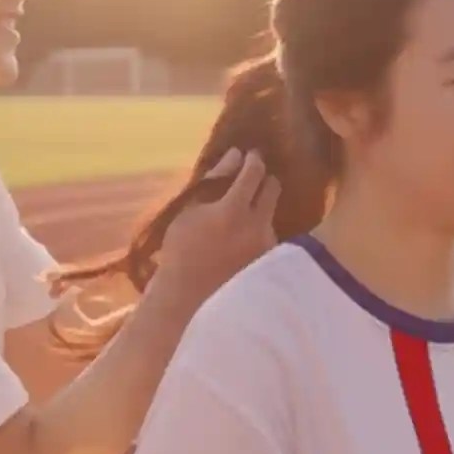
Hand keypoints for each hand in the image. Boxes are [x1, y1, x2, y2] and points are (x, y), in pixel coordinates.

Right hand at [145, 149, 280, 315]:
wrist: (188, 297)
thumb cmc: (181, 250)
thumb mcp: (189, 211)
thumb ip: (214, 180)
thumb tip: (235, 155)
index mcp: (233, 210)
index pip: (255, 171)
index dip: (252, 160)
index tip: (247, 158)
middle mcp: (257, 225)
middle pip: (273, 187)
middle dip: (262, 179)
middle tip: (247, 182)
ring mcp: (266, 244)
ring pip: (271, 211)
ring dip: (259, 207)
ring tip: (238, 216)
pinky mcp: (270, 261)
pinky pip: (269, 233)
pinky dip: (259, 229)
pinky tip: (241, 238)